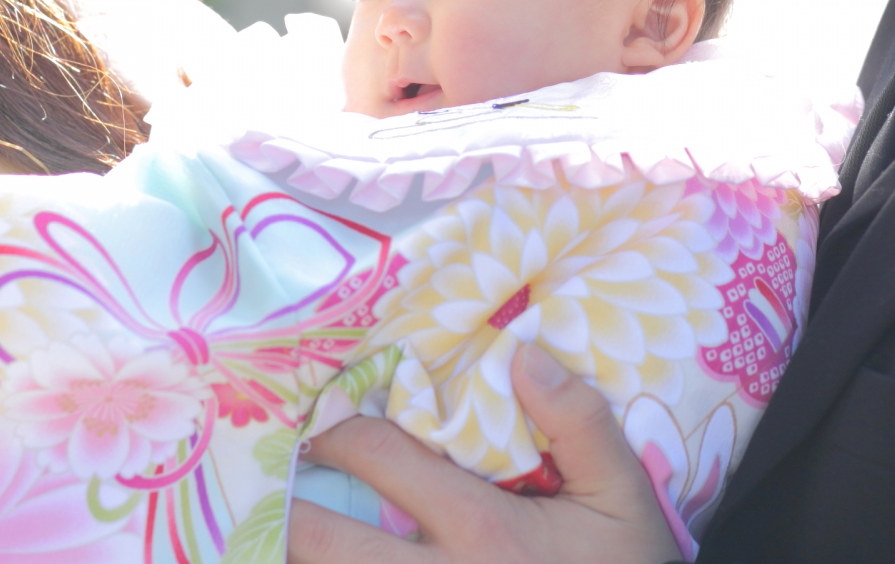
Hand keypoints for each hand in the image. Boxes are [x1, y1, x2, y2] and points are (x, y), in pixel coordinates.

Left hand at [287, 343, 682, 563]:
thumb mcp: (624, 496)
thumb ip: (580, 421)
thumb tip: (522, 352)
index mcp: (481, 531)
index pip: (377, 458)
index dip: (336, 428)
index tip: (319, 411)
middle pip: (322, 544)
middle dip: (283, 507)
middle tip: (270, 477)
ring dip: (296, 558)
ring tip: (280, 531)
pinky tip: (321, 562)